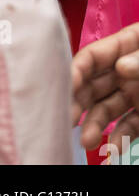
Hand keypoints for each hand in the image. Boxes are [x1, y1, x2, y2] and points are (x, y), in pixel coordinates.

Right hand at [71, 22, 138, 149]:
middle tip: (67, 118)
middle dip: (79, 100)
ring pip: (108, 108)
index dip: (76, 69)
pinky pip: (128, 128)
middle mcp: (128, 69)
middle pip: (95, 83)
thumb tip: (120, 68)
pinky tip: (110, 152)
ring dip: (95, 123)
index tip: (65, 86)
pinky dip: (118, 140)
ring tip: (87, 141)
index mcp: (130, 43)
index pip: (95, 55)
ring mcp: (137, 93)